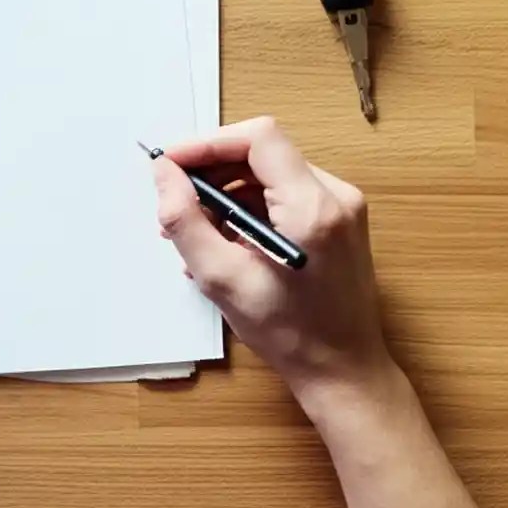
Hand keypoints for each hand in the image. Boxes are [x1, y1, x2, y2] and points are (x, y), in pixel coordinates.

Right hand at [151, 117, 392, 409]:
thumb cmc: (291, 335)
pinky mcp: (337, 220)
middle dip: (211, 172)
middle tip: (175, 207)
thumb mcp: (223, 279)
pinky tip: (226, 243)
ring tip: (196, 234)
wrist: (343, 370)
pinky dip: (248, 209)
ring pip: (269, 174)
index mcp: (312, 208)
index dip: (206, 143)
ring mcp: (341, 207)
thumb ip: (186, 221)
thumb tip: (164, 174)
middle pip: (261, 153)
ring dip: (227, 194)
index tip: (171, 165)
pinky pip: (283, 194)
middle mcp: (335, 196)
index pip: (257, 138)